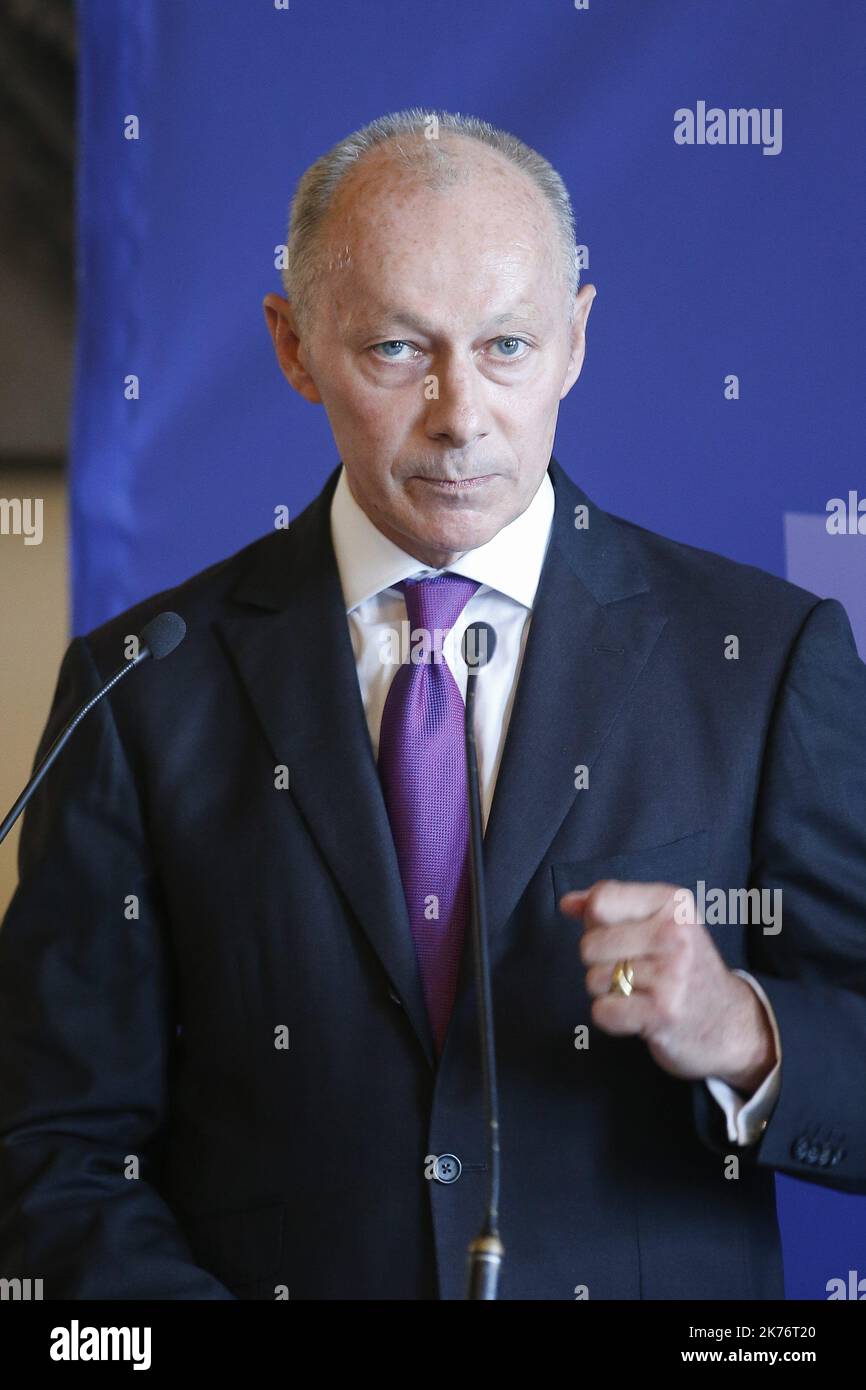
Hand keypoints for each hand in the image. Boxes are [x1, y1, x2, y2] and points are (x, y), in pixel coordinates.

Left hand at [559, 880, 777, 1091]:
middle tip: (636, 972)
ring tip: (641, 992)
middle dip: (600, 963)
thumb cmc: (683, 969)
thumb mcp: (658, 924)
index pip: (601, 900)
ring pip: (594, 979)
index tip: (620, 936)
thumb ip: (610, 908)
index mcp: (672, 903)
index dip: (595, 923)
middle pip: (589, 944)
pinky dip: (612, 1018)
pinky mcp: (663, 1013)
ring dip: (609, 992)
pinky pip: (602, 1012)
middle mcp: (675, 933)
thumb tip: (567, 903)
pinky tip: (639, 1014)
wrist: (729, 1024)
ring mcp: (671, 974)